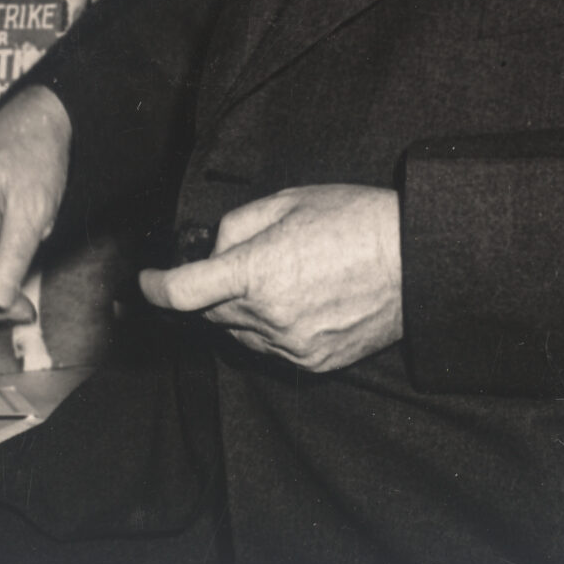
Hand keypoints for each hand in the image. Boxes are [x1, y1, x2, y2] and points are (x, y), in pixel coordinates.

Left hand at [138, 184, 402, 373]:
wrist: (416, 260)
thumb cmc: (355, 221)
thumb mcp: (287, 202)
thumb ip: (236, 227)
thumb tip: (214, 251)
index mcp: (257, 272)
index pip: (182, 291)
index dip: (155, 286)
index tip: (147, 281)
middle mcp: (269, 317)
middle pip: (211, 313)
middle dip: (214, 289)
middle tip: (247, 260)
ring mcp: (293, 345)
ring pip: (240, 334)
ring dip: (242, 311)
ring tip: (283, 278)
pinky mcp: (315, 361)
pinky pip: (273, 348)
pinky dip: (272, 328)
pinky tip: (301, 300)